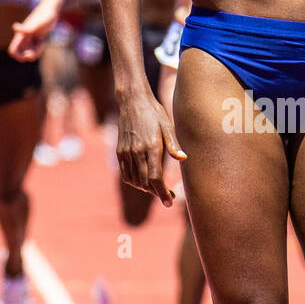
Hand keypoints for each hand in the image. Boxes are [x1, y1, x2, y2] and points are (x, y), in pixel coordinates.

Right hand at [9, 0, 59, 60]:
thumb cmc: (45, 16)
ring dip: (36, 53)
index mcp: (20, 35)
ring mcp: (29, 38)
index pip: (13, 50)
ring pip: (29, 52)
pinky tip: (43, 42)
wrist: (51, 10)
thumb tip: (14, 27)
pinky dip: (39, 49)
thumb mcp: (37, 24)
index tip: (27, 55)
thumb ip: (27, 28)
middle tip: (36, 52)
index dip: (18, 56)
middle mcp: (23, 37)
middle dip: (29, 56)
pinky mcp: (36, 38)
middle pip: (22, 54)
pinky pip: (35, 49)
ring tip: (42, 44)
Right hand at [116, 90, 186, 206]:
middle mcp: (137, 152)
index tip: (170, 201)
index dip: (163, 192)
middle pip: (145, 182)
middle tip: (168, 196)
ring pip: (135, 181)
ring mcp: (126, 153)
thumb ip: (174, 144)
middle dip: (157, 193)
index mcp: (151, 147)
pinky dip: (134, 182)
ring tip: (157, 188)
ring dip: (146, 188)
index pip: (155, 178)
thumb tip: (184, 159)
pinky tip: (143, 181)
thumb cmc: (154, 113)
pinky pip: (125, 174)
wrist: (133, 102)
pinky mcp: (120, 152)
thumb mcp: (168, 126)